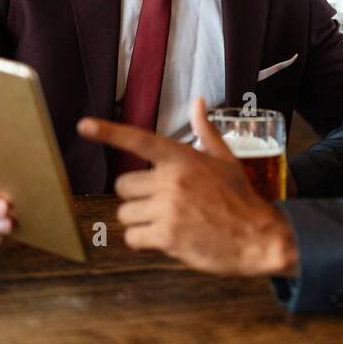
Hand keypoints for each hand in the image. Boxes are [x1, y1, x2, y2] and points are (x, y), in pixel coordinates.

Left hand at [77, 98, 298, 277]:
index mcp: (182, 158)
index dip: (109, 132)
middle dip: (136, 196)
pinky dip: (144, 241)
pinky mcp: (167, 237)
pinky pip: (133, 238)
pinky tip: (165, 238)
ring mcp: (168, 209)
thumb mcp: (225, 159)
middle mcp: (171, 180)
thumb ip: (205, 131)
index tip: (83, 125)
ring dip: (139, 220)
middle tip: (158, 203)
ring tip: (165, 222)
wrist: (258, 237)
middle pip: (123, 185)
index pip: (139, 140)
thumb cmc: (240, 197)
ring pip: (125, 214)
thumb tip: (198, 102)